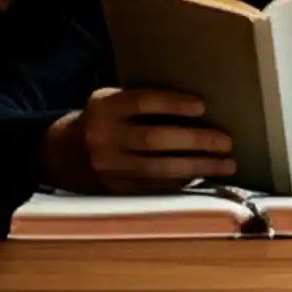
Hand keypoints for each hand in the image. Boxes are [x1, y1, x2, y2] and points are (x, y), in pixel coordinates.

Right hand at [42, 87, 235, 194]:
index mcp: (103, 107)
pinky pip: (156, 186)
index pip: (141, 103)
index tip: (202, 106)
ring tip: (226, 164)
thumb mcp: (110, 101)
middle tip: (226, 141)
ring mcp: (109, 168)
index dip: (173, 104)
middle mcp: (103, 138)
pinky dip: (184, 181)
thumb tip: (195, 107)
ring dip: (198, 167)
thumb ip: (139, 102)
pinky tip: (204, 176)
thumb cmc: (102, 121)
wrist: (64, 155)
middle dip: (195, 141)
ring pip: (159, 169)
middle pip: (154, 139)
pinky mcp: (117, 190)